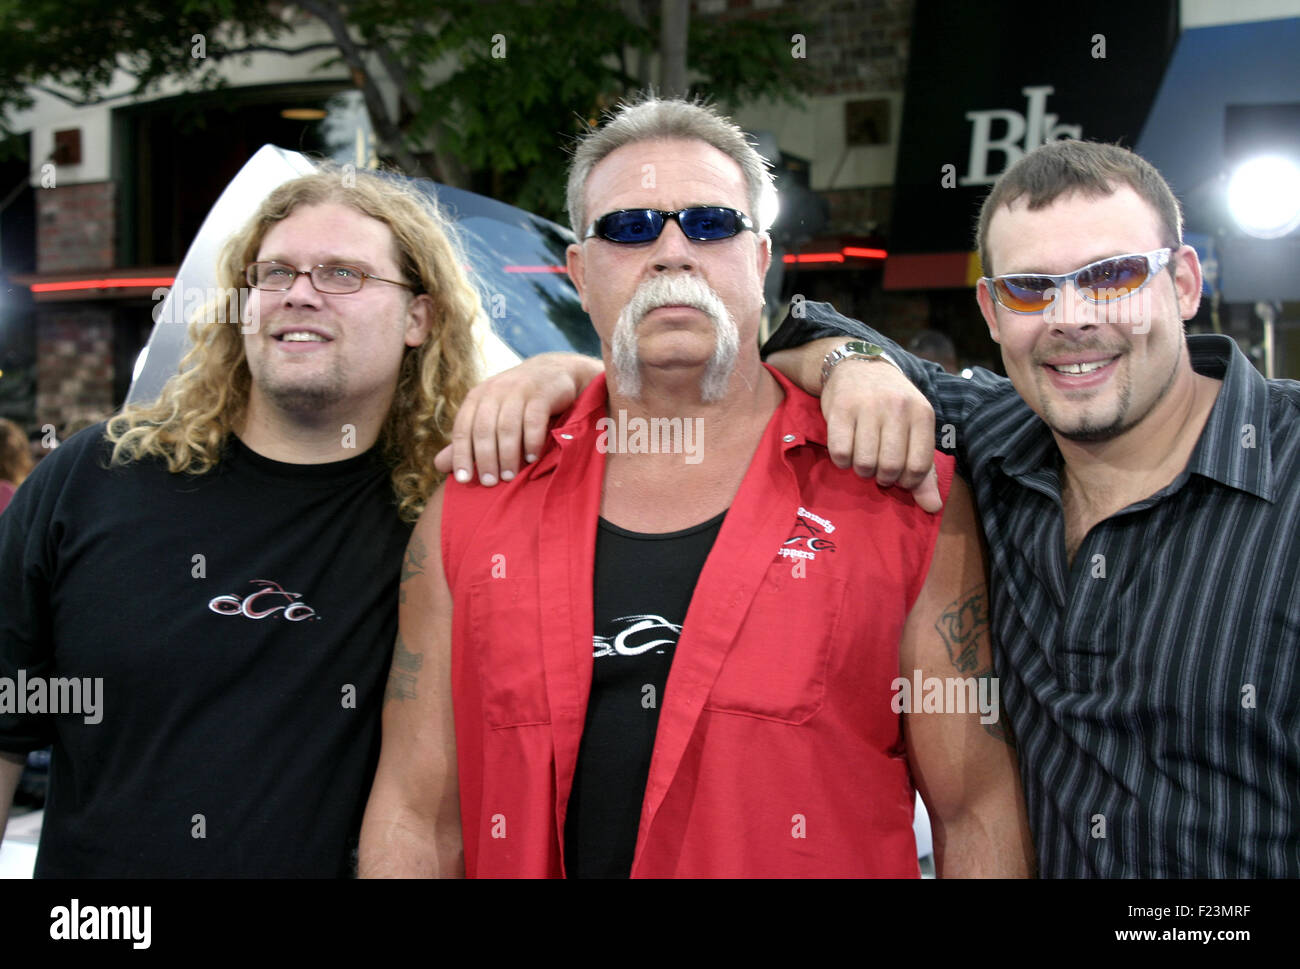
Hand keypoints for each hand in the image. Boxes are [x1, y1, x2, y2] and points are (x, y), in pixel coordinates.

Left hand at [435, 352, 603, 485]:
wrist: (554, 372)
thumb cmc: (518, 400)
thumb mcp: (489, 415)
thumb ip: (467, 440)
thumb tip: (439, 466)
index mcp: (477, 397)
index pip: (462, 428)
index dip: (460, 455)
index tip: (463, 480)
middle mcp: (494, 391)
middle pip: (483, 430)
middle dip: (485, 459)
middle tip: (490, 483)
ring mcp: (518, 391)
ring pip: (507, 427)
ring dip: (507, 455)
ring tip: (510, 476)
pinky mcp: (541, 394)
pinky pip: (533, 421)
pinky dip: (531, 442)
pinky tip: (531, 458)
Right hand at [821, 358, 941, 511]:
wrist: (859, 365)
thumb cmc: (891, 404)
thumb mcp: (914, 429)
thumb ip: (924, 471)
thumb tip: (932, 508)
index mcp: (922, 413)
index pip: (919, 466)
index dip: (907, 481)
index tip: (899, 475)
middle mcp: (897, 407)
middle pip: (891, 467)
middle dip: (883, 477)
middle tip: (879, 468)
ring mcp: (867, 406)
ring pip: (865, 463)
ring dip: (862, 470)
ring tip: (863, 459)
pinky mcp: (840, 409)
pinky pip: (840, 452)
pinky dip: (842, 461)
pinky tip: (847, 450)